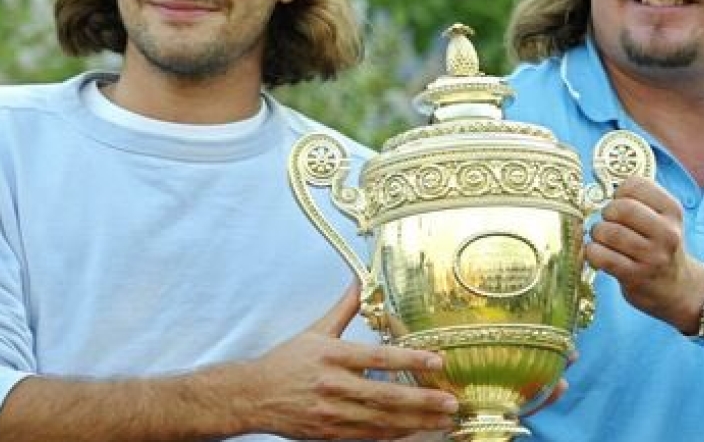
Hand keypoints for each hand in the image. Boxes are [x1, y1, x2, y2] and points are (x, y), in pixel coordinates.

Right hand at [240, 284, 458, 439]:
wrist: (252, 396)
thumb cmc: (287, 362)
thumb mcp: (316, 330)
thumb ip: (345, 307)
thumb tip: (362, 278)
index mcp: (332, 356)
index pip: (378, 358)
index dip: (410, 360)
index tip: (438, 361)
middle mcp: (333, 385)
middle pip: (385, 395)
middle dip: (422, 401)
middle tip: (451, 402)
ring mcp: (332, 412)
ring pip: (381, 420)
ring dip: (416, 421)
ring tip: (444, 419)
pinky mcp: (330, 432)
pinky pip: (368, 435)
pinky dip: (393, 433)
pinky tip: (415, 429)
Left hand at [586, 177, 703, 332]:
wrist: (678, 288)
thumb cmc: (660, 247)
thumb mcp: (663, 219)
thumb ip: (639, 201)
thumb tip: (600, 191)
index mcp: (672, 211)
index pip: (637, 185)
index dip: (620, 192)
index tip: (620, 202)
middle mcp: (666, 232)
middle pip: (622, 208)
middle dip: (607, 213)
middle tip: (608, 222)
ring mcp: (652, 256)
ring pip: (610, 232)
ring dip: (597, 233)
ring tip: (603, 239)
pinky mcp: (636, 276)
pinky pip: (602, 256)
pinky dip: (592, 252)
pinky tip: (597, 253)